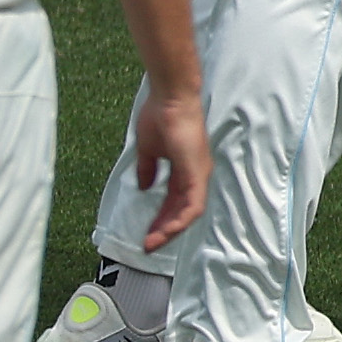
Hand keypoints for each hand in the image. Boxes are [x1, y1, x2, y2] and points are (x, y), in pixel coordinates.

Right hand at [125, 84, 210, 252]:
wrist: (169, 97)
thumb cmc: (160, 115)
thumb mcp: (148, 149)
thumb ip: (147, 169)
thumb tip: (143, 186)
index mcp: (184, 170)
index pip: (174, 202)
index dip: (160, 219)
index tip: (146, 232)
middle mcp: (195, 175)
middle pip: (182, 212)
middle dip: (164, 230)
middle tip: (148, 244)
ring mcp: (199, 174)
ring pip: (189, 213)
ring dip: (170, 229)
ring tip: (152, 242)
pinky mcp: (198, 172)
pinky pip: (193, 205)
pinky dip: (180, 219)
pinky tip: (166, 230)